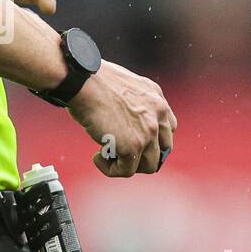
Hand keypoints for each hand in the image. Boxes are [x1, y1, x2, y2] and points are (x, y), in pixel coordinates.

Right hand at [67, 59, 176, 176]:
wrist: (82, 81)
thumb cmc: (91, 80)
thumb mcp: (124, 87)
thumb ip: (133, 104)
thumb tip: (125, 121)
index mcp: (157, 98)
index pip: (168, 130)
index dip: (152, 141)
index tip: (135, 143)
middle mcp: (158, 114)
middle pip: (162, 151)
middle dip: (141, 157)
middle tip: (119, 154)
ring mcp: (148, 131)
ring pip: (148, 165)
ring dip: (127, 164)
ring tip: (105, 154)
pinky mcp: (133, 146)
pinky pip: (126, 171)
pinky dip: (110, 168)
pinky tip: (97, 156)